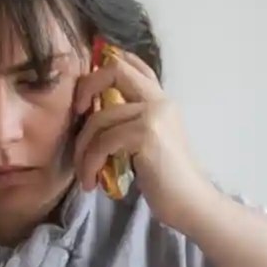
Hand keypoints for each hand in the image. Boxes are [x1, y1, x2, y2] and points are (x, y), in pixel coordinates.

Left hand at [71, 48, 218, 233]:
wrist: (190, 203)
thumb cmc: (166, 179)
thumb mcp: (148, 142)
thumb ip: (129, 122)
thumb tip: (91, 112)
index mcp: (161, 99)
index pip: (133, 63)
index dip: (105, 63)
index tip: (85, 91)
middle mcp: (159, 100)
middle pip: (114, 71)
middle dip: (85, 88)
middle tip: (76, 114)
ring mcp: (154, 114)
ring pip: (99, 118)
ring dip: (82, 149)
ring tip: (84, 173)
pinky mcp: (147, 134)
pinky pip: (102, 142)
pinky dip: (90, 163)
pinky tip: (91, 182)